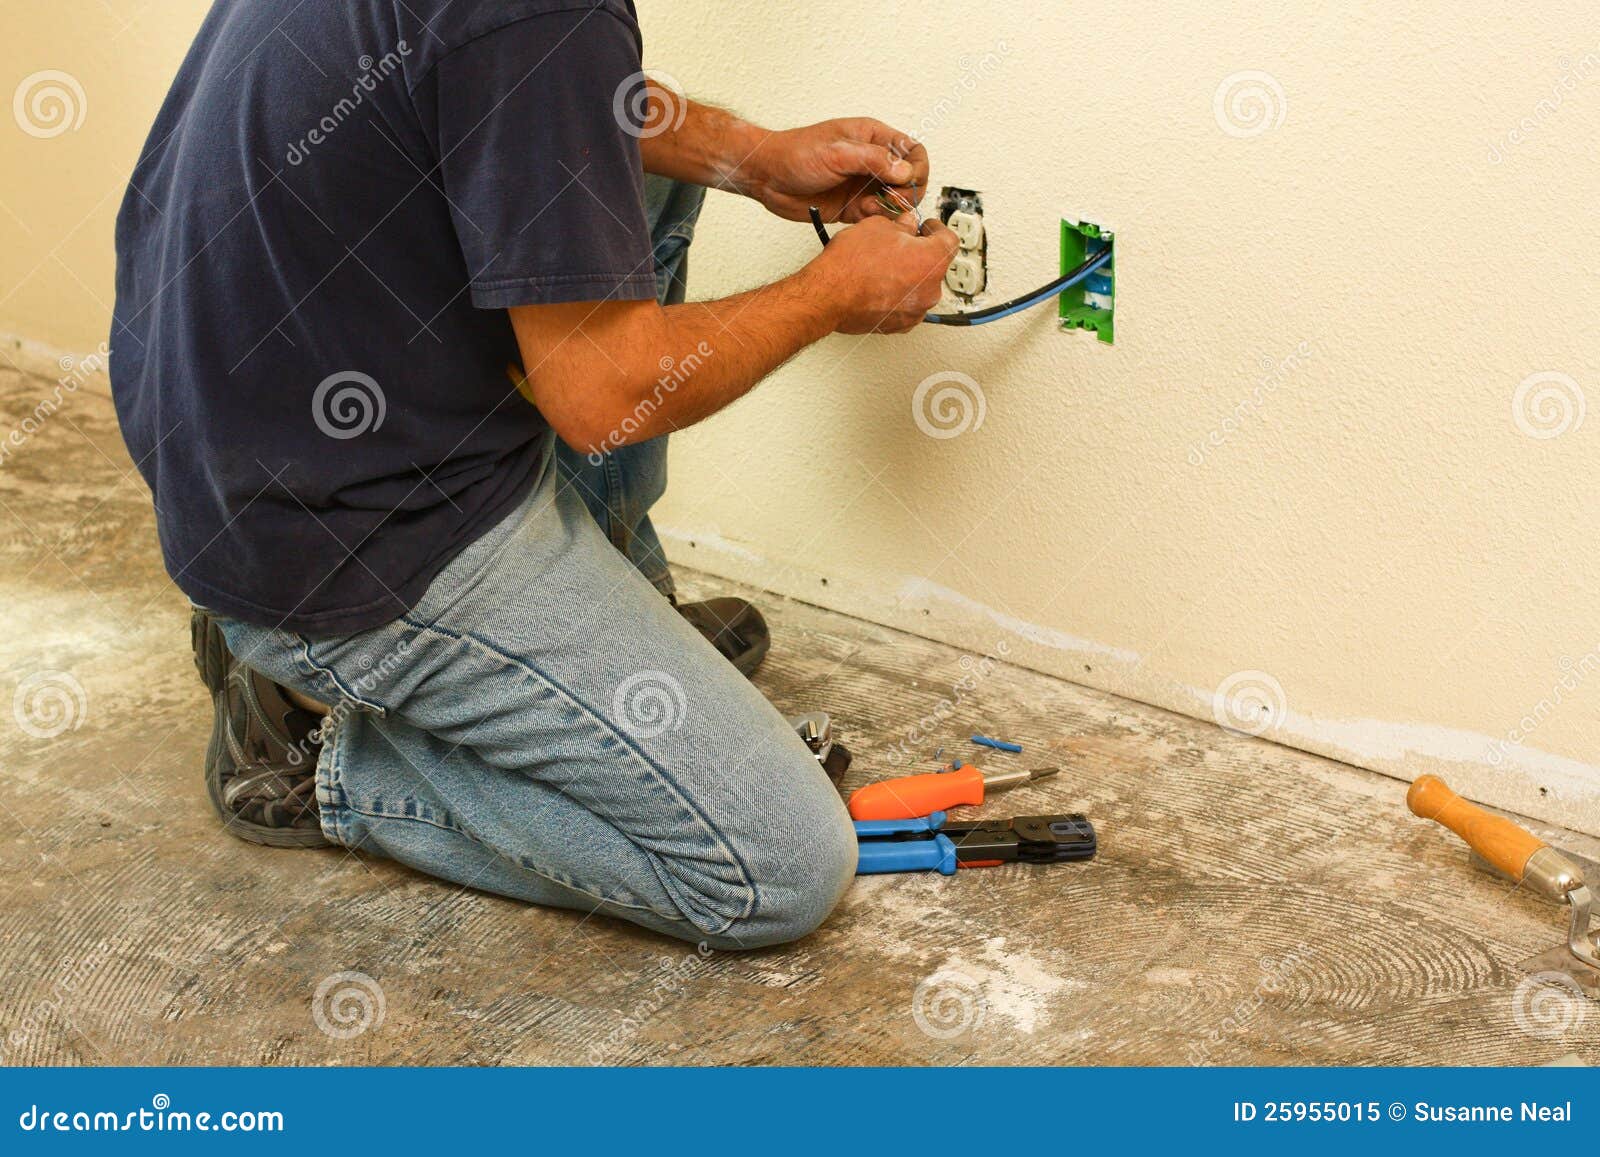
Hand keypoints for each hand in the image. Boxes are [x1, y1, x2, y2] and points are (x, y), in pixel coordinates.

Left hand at [745, 118, 930, 223]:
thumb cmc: (795, 154)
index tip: (907, 181)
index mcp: (873, 138)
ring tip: (869, 207)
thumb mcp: (836, 151)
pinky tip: (860, 215)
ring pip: (896, 201)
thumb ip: (873, 160)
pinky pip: (877, 217)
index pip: (913, 151)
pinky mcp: (854, 207)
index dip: (917, 168)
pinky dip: (876, 220)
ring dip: (890, 209)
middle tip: (890, 199)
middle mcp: (872, 162)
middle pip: (910, 180)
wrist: (768, 177)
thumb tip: (904, 171)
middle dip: (905, 193)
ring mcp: (864, 185)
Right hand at [806, 214, 959, 333]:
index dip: (937, 229)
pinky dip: (897, 295)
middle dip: (920, 253)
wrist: (828, 296)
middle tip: (900, 244)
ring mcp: (916, 311)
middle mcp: (930, 289)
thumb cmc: (851, 264)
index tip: (928, 227)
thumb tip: (905, 226)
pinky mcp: (900, 325)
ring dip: (908, 276)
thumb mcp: (878, 226)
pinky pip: (906, 305)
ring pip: (920, 287)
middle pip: (935, 266)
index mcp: (932, 260)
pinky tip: (879, 285)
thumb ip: (901, 225)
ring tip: (884, 266)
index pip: (949, 239)